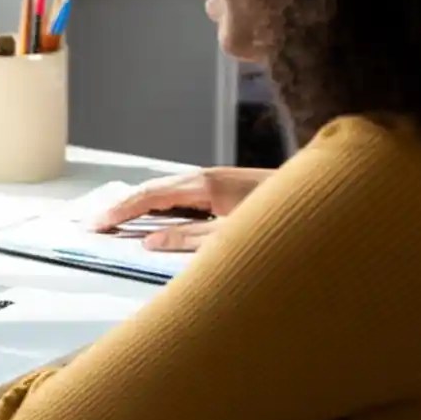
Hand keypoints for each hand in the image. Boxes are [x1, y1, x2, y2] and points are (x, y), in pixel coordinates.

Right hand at [91, 167, 274, 250]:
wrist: (324, 202)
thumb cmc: (281, 224)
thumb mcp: (232, 240)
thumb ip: (188, 241)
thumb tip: (148, 242)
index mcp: (204, 185)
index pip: (149, 196)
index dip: (120, 212)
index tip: (96, 225)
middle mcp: (207, 177)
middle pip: (153, 189)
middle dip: (123, 207)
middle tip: (95, 225)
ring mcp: (217, 181)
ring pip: (168, 191)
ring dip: (142, 207)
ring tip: (117, 223)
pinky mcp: (227, 190)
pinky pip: (183, 196)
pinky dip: (162, 208)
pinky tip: (157, 220)